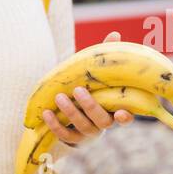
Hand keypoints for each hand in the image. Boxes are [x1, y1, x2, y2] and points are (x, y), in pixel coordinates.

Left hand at [41, 31, 134, 145]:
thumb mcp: (98, 73)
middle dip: (90, 107)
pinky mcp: (74, 139)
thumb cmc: (92, 87)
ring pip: (82, 127)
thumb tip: (115, 35)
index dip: (125, 117)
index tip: (122, 112)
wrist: (74, 110)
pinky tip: (47, 113)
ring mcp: (89, 133)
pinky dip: (55, 125)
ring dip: (70, 113)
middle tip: (78, 91)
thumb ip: (106, 57)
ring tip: (59, 97)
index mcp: (115, 109)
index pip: (125, 118)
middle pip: (102, 121)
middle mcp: (104, 123)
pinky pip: (65, 135)